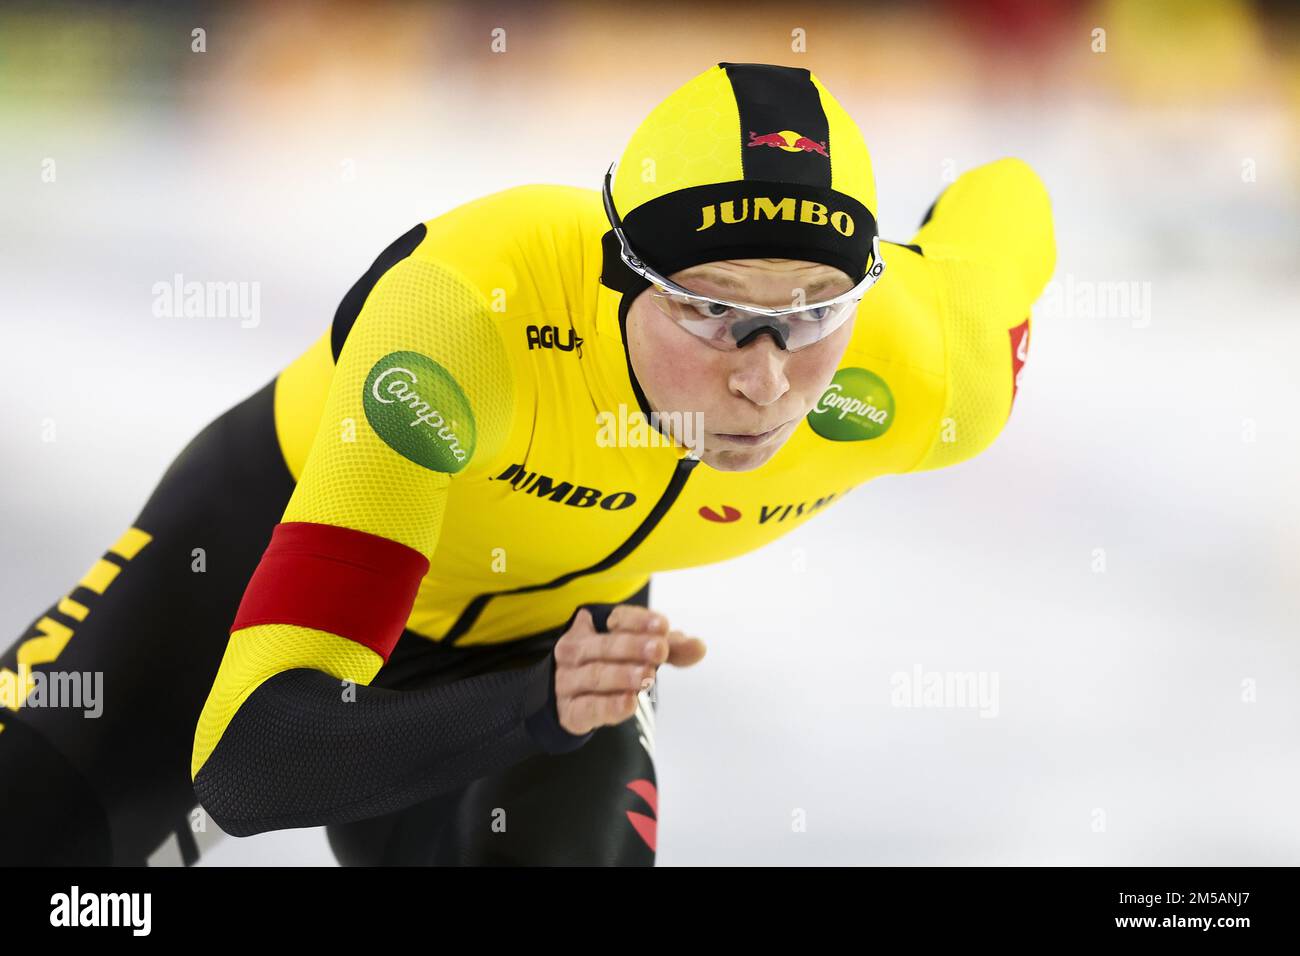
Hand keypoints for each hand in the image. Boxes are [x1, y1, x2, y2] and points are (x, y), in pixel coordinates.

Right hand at [553, 604, 706, 735]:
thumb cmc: (610, 667)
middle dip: (634, 647)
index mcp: (593, 627)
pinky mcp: (570, 711)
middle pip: (605, 646)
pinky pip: (588, 707)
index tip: (662, 626)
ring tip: (648, 676)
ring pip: (596, 675)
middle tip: (660, 651)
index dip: (638, 621)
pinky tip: (629, 703)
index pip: (616, 618)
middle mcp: (575, 649)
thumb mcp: (640, 653)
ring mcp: (568, 680)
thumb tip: (699, 647)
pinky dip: (608, 706)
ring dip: (623, 675)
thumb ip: (670, 649)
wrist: (570, 701)